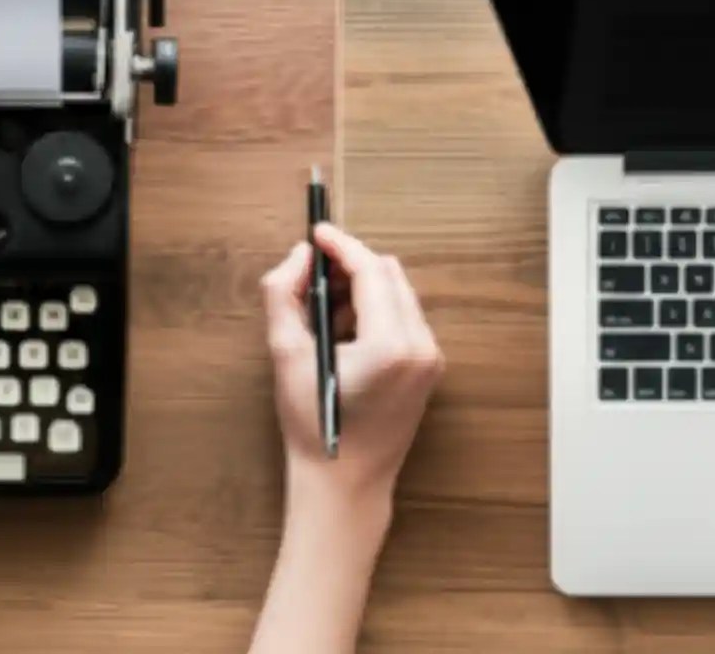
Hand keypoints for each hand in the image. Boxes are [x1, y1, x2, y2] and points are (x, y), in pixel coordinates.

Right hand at [260, 224, 444, 503]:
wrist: (344, 483)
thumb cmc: (314, 427)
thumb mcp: (286, 356)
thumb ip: (284, 295)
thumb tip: (299, 256)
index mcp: (391, 344)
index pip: (370, 271)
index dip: (340, 245)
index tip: (316, 232)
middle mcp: (421, 347)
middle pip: (389, 276)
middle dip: (351, 265)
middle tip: (313, 272)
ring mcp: (430, 359)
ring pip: (399, 295)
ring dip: (363, 289)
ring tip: (324, 310)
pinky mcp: (429, 369)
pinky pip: (404, 319)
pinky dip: (376, 312)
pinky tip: (345, 333)